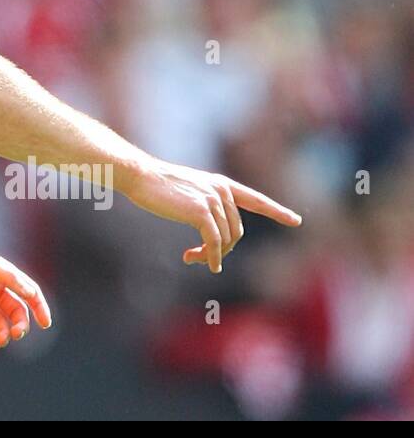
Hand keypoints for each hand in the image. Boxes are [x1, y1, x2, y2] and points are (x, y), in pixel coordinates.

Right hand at [121, 159, 301, 272]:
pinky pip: (213, 242)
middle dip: (222, 250)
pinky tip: (200, 262)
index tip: (296, 220)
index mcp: (221, 184)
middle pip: (236, 231)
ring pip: (224, 239)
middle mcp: (221, 190)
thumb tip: (215, 237)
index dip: (276, 211)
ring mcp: (213, 200)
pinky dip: (209, 256)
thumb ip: (205, 206)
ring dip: (210, 255)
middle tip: (200, 259)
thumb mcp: (188, 191)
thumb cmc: (157, 185)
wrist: (140, 175)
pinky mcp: (201, 212)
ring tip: (191, 258)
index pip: (255, 199)